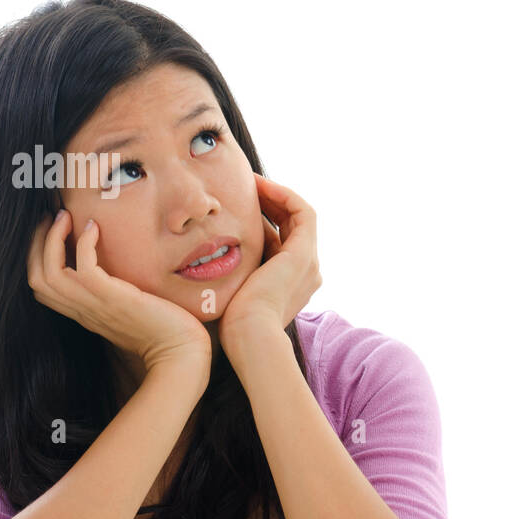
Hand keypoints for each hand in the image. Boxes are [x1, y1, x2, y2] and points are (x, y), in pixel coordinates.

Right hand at [27, 210, 211, 371]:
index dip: (38, 258)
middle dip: (36, 243)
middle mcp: (84, 310)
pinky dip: (85, 243)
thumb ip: (115, 295)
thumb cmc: (165, 332)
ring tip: (64, 216)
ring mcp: (96, 305)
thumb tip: (118, 274)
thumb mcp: (130, 310)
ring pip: (49, 272)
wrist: (181, 353)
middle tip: (52, 217)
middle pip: (36, 278)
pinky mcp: (113, 299)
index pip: (43, 288)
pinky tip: (96, 227)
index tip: (53, 232)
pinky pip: (84, 268)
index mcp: (85, 313)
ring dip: (52, 238)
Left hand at [219, 173, 321, 345]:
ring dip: (276, 196)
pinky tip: (257, 187)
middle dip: (271, 204)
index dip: (265, 219)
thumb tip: (210, 258)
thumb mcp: (233, 293)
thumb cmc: (233, 323)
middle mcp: (308, 272)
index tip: (240, 205)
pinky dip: (282, 195)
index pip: (283, 241)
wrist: (250, 336)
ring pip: (299, 216)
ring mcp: (309, 263)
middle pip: (293, 226)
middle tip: (246, 188)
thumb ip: (232, 274)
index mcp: (292, 284)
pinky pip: (301, 211)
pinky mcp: (304, 253)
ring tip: (251, 183)